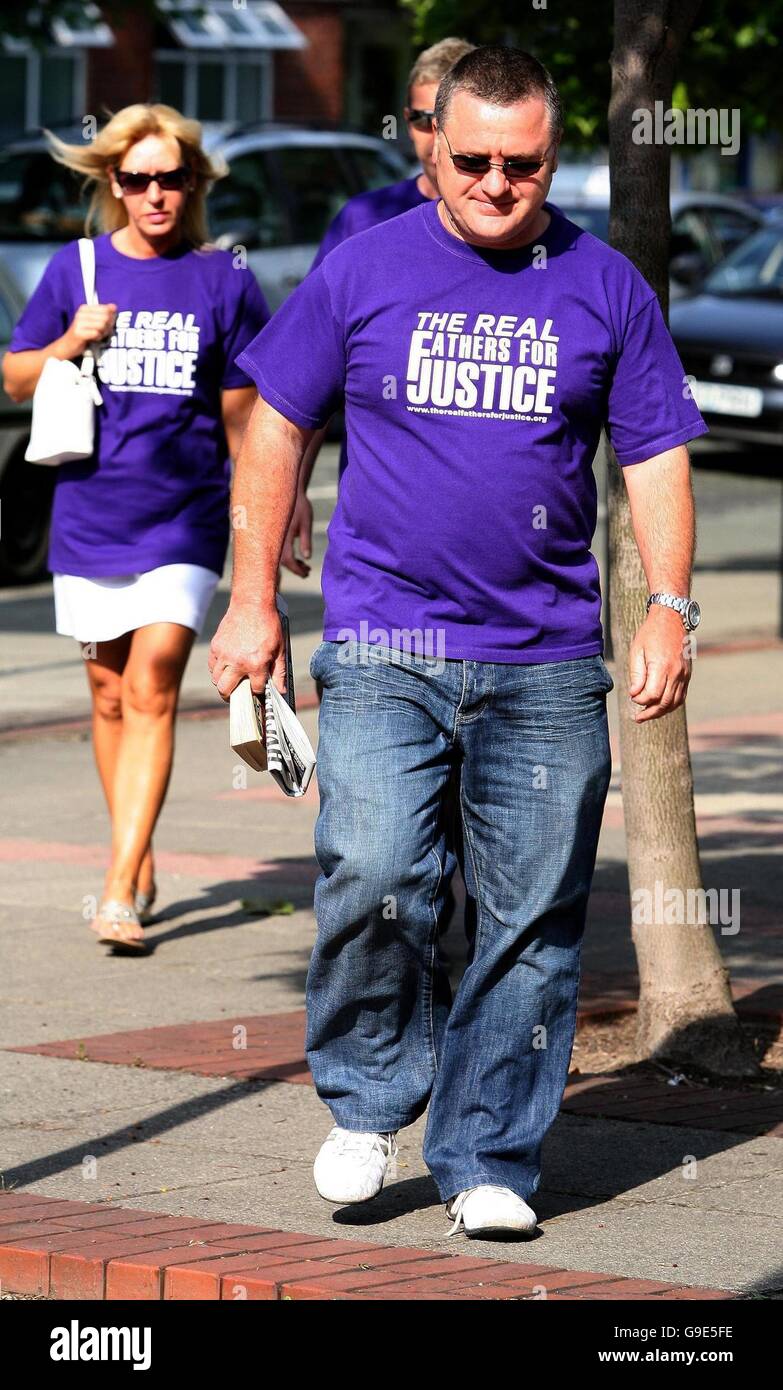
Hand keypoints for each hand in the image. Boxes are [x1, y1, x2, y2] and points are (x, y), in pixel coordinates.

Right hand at [63, 302, 117, 355]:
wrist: (68, 345)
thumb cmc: (84, 333)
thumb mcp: (93, 321)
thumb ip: (104, 314)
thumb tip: (114, 306)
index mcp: (84, 308)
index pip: (105, 309)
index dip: (110, 318)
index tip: (106, 324)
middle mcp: (81, 313)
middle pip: (105, 317)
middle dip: (107, 327)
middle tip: (102, 332)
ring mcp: (79, 322)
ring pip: (102, 325)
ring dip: (103, 333)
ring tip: (97, 335)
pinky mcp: (79, 333)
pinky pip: (96, 333)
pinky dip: (98, 337)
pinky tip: (93, 339)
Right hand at [208, 603, 284, 702]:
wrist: (252, 604)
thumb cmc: (268, 625)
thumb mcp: (280, 649)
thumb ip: (279, 672)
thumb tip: (281, 690)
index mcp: (256, 664)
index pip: (255, 689)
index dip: (258, 691)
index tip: (258, 690)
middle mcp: (237, 662)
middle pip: (226, 690)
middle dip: (231, 696)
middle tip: (236, 695)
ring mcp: (224, 654)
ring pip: (216, 679)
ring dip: (223, 682)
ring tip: (231, 680)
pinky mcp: (216, 646)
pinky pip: (212, 665)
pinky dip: (217, 669)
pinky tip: (225, 667)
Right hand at [280, 491, 312, 576]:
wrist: (289, 492)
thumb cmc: (300, 506)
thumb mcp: (306, 523)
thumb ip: (305, 540)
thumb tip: (307, 558)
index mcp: (284, 535)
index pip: (288, 560)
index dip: (297, 569)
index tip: (307, 573)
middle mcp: (276, 538)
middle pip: (282, 562)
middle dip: (295, 569)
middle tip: (308, 571)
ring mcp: (274, 537)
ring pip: (280, 557)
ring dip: (292, 564)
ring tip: (306, 566)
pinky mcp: (275, 536)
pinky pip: (279, 551)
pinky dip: (288, 557)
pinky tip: (299, 558)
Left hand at [627, 606, 691, 722]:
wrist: (671, 618)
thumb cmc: (650, 634)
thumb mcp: (637, 651)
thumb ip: (637, 674)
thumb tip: (635, 694)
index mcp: (661, 666)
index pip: (652, 695)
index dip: (640, 701)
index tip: (632, 697)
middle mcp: (676, 672)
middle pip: (664, 703)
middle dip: (650, 713)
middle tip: (638, 718)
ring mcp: (684, 674)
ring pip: (674, 702)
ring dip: (661, 712)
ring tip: (647, 715)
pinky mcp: (687, 674)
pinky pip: (681, 696)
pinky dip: (671, 705)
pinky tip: (660, 707)